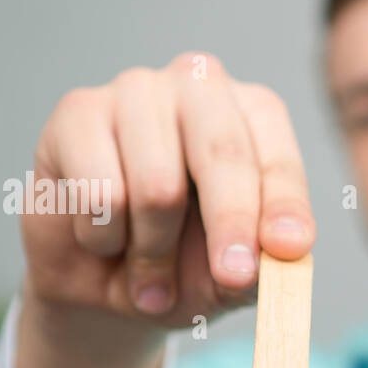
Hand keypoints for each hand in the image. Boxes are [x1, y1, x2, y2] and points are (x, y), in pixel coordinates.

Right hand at [22, 51, 314, 325]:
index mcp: (254, 115)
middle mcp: (198, 87)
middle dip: (230, 225)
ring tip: (149, 271)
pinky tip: (102, 237)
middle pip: (222, 155)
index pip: (277, 156)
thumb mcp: (235, 275)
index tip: (288, 248)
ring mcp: (136, 90)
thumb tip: (280, 252)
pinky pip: (100, 192)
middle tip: (231, 277)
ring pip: (158, 185)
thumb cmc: (185, 263)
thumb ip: (264, 264)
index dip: (284, 206)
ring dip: (155, 250)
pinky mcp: (78, 111)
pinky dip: (104, 237)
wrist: (105, 280)